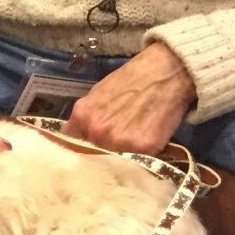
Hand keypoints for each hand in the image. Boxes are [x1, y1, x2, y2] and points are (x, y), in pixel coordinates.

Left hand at [62, 42, 194, 153]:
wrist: (165, 72)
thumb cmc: (132, 80)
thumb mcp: (98, 95)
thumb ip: (86, 118)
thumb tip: (80, 137)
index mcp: (82, 116)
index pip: (70, 145)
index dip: (79, 150)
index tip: (86, 153)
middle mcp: (97, 131)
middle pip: (92, 156)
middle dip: (100, 155)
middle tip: (114, 148)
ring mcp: (119, 141)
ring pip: (114, 162)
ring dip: (121, 158)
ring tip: (132, 144)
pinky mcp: (143, 148)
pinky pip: (138, 161)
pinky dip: (142, 157)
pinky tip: (147, 143)